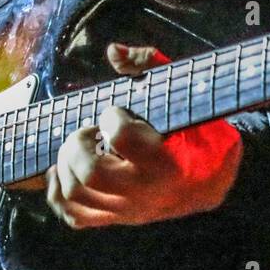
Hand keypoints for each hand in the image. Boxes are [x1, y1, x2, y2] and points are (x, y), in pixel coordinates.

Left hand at [42, 42, 242, 228]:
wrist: (212, 182)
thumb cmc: (199, 133)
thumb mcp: (185, 93)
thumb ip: (149, 65)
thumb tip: (113, 51)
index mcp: (167, 161)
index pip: (120, 136)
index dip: (112, 116)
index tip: (118, 111)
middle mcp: (144, 191)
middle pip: (89, 172)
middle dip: (79, 142)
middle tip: (91, 130)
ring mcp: (128, 209)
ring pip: (75, 192)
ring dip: (66, 162)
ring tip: (82, 146)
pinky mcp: (116, 218)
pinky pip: (74, 215)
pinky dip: (57, 193)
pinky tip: (62, 170)